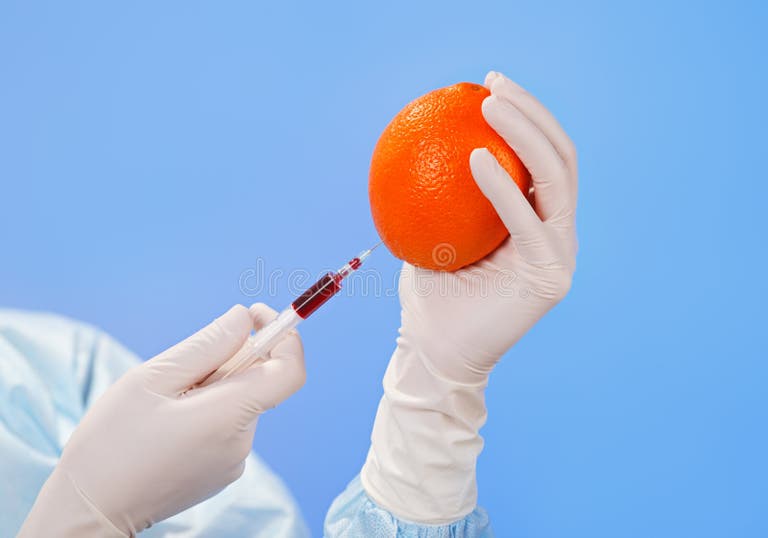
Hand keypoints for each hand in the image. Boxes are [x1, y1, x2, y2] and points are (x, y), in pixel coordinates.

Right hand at [19, 304, 305, 536]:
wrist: (91, 512)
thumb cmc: (112, 443)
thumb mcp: (153, 378)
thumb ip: (207, 345)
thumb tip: (244, 318)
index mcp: (229, 416)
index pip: (290, 370)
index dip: (282, 335)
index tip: (254, 316)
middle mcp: (242, 442)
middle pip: (257, 381)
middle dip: (228, 361)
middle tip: (177, 370)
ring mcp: (234, 461)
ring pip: (238, 401)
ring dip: (212, 387)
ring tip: (164, 405)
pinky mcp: (221, 472)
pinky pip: (227, 425)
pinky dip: (207, 411)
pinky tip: (168, 426)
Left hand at [361, 70, 577, 523]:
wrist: (436, 353)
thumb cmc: (432, 295)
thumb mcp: (434, 233)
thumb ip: (445, 195)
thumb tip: (424, 141)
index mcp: (539, 223)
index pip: (543, 159)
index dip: (526, 117)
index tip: (489, 87)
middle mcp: (559, 234)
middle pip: (561, 158)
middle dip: (533, 112)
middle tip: (494, 84)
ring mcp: (561, 255)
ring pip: (557, 179)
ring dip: (527, 134)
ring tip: (491, 106)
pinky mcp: (550, 277)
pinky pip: (529, 221)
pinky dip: (504, 188)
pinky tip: (476, 159)